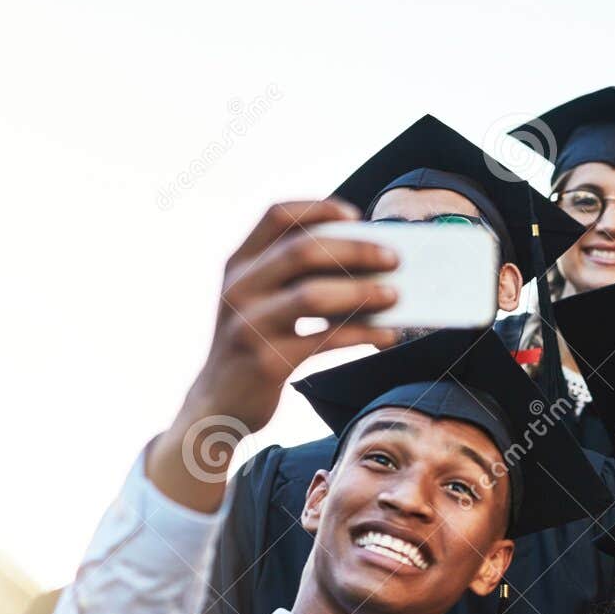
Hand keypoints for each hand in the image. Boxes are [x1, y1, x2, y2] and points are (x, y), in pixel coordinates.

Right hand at [149, 200, 401, 510]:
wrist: (217, 405)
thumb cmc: (253, 347)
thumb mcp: (257, 303)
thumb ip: (292, 278)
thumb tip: (365, 263)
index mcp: (237, 264)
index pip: (276, 215)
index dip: (319, 208)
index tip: (357, 215)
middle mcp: (239, 288)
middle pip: (303, 250)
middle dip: (355, 250)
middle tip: (394, 258)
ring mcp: (250, 324)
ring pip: (313, 295)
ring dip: (362, 292)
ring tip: (397, 296)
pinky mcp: (268, 360)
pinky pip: (325, 340)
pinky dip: (363, 335)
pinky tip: (389, 336)